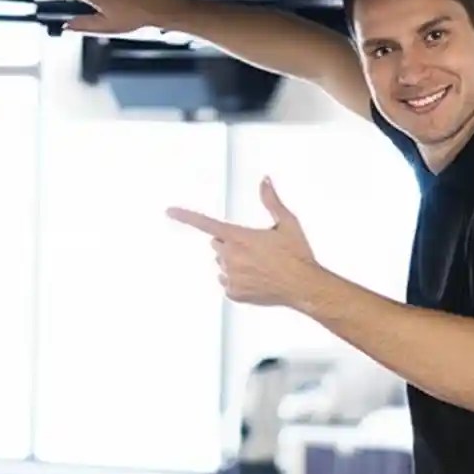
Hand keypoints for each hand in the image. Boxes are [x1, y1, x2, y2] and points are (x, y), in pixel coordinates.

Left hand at [167, 177, 318, 306]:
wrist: (304, 286)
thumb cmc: (297, 254)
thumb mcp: (287, 222)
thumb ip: (271, 200)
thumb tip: (264, 180)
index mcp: (240, 237)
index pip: (206, 224)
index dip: (185, 216)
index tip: (169, 211)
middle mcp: (231, 256)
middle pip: (217, 245)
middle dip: (230, 243)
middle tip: (254, 248)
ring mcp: (231, 276)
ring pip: (222, 264)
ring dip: (234, 262)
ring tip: (260, 265)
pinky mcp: (234, 293)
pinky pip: (226, 283)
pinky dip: (237, 280)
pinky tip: (256, 279)